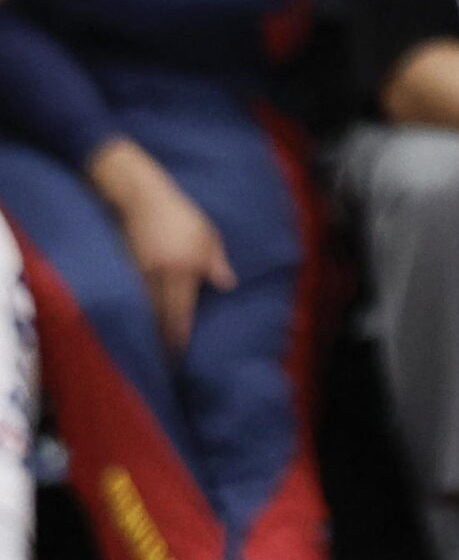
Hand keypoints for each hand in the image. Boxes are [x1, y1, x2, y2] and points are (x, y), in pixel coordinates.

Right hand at [121, 178, 237, 353]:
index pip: (181, 311)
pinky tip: (144, 321)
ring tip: (156, 347)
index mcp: (184, 269)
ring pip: (147, 308)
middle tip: (167, 359)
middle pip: (162, 316)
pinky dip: (141, 311)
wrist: (144, 199)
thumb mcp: (208, 236)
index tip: (180, 353)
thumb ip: (216, 263)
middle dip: (165, 339)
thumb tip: (227, 286)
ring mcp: (142, 272)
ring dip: (152, 328)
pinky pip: (136, 297)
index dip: (180, 335)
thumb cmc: (182, 216)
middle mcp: (161, 275)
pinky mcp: (128, 268)